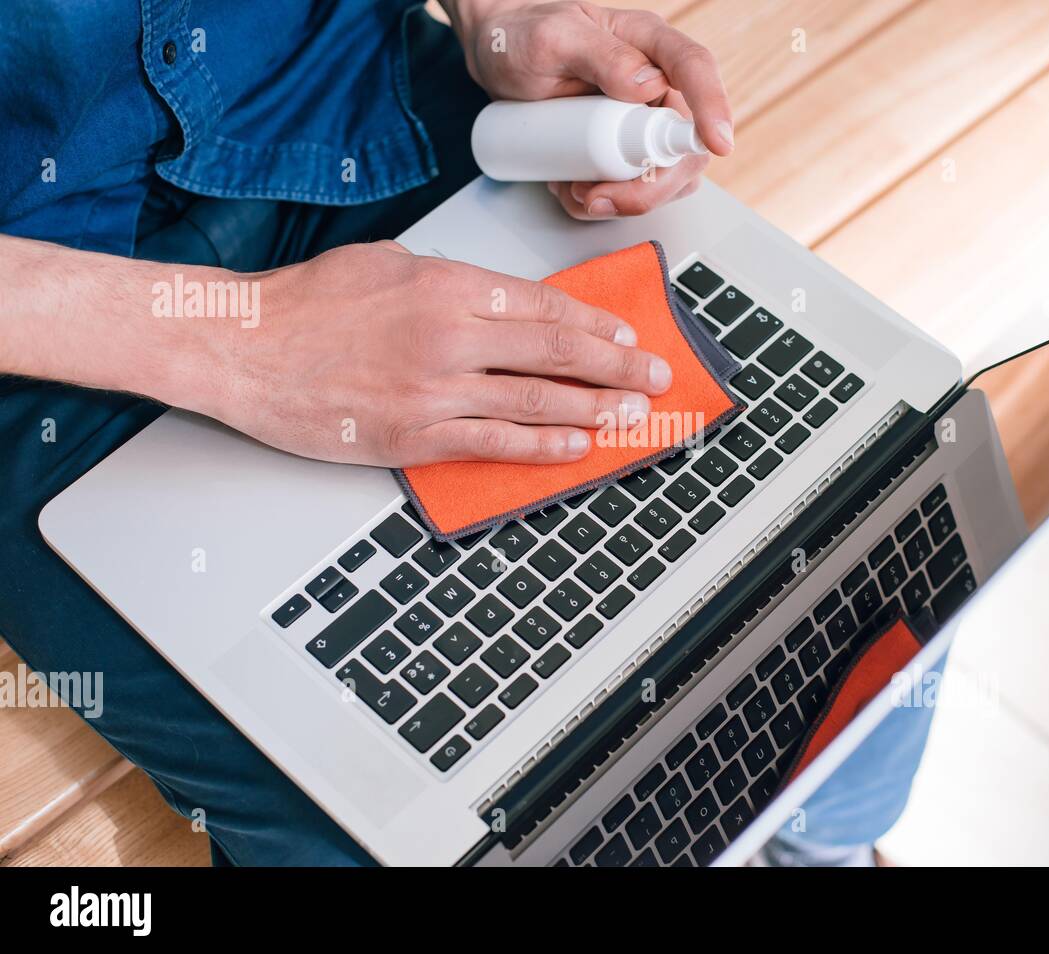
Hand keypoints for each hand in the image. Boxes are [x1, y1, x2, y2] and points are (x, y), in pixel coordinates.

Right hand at [204, 241, 671, 466]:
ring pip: (537, 401)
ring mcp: (434, 390)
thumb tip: (508, 305)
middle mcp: (449, 335)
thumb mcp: (390, 264)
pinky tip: (576, 446)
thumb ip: (454, 283)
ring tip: (634, 414)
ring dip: (596, 409)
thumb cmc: (309, 302)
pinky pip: (495, 443)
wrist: (243, 347)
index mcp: (447, 285)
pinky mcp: (414, 435)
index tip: (627, 335)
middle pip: (556, 352)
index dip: (596, 323)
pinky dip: (543, 446)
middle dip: (618, 366)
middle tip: (656, 376)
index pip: (544, 306)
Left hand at [450, 0, 732, 218]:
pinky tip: (571, 188)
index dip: (713, 108)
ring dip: (622, 199)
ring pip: (663, 177)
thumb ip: (600, 55)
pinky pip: (633, 190)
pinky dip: (603, 203)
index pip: (696, 70)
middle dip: (648, 184)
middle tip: (599, 195)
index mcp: (648, 44)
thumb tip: (647, 85)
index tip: (716, 142)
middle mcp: (654, 85)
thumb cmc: (523, 37)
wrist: (498, 59)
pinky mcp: (624, 152)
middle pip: (684, 146)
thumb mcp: (553, 39)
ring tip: (573, 187)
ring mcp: (641, 123)